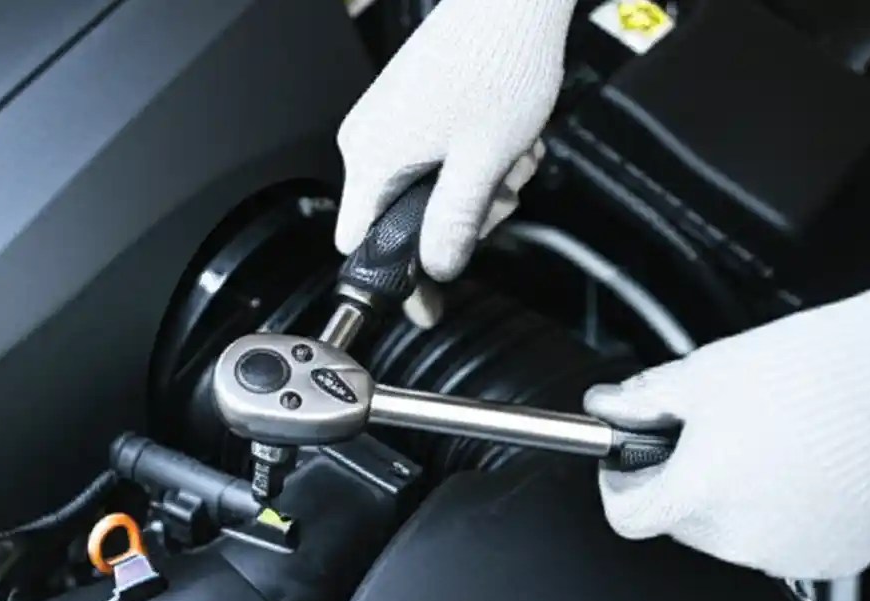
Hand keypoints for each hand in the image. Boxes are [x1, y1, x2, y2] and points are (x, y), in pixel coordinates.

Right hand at [335, 0, 574, 282]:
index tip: (426, 300)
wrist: (512, 1)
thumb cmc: (497, 65)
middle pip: (401, 219)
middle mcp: (368, 138)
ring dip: (476, 187)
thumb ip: (453, 225)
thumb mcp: (483, 163)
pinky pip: (435, 156)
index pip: (357, 245)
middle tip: (501, 197)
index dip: (396, 276)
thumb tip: (437, 270)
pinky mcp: (409, 105)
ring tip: (511, 157)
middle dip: (458, 219)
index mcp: (371, 157)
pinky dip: (473, 159)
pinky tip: (504, 141)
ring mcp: (387, 119)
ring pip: (426, 188)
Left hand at [585, 278, 869, 579]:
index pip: (627, 518)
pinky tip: (800, 466)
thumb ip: (642, 401)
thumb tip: (608, 407)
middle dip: (679, 479)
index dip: (617, 484)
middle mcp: (743, 537)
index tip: (627, 461)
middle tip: (706, 433)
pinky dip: (779, 511)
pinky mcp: (836, 558)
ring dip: (730, 495)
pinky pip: (784, 541)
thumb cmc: (814, 372)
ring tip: (762, 442)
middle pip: (679, 521)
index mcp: (701, 494)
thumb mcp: (703, 375)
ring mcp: (792, 552)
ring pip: (731, 533)